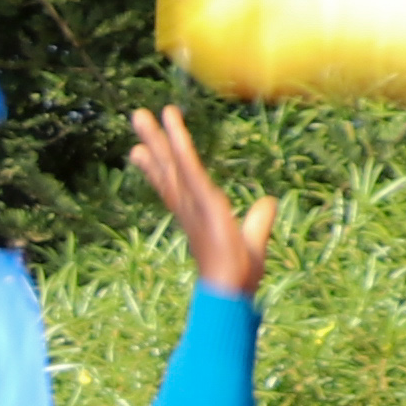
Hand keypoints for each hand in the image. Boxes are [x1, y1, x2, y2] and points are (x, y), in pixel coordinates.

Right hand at [126, 106, 267, 300]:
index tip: (140, 151)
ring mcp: (192, 203)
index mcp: (195, 216)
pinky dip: (178, 145)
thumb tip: (268, 201)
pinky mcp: (203, 200)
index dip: (156, 168)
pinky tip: (171, 126)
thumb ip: (259, 221)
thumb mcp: (253, 241)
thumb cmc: (238, 276)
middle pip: (166, 169)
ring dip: (156, 137)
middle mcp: (187, 207)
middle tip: (137, 118)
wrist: (230, 291)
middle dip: (151, 144)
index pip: (173, 186)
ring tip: (139, 114)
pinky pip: (189, 167)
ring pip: (171, 164)